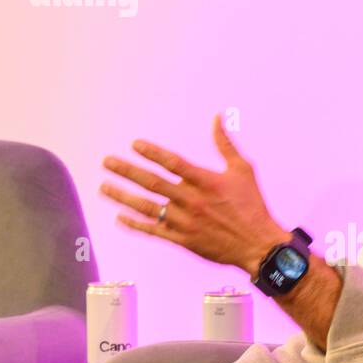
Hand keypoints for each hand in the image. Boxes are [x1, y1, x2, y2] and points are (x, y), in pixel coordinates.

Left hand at [100, 114, 291, 275]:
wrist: (257, 245)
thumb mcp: (242, 170)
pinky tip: (119, 216)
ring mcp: (185, 221)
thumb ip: (225, 143)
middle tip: (107, 161)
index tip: (134, 144)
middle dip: (127, 171)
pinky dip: (135, 224)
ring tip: (104, 186)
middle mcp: (192, 200)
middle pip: (153, 183)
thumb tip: (217, 117)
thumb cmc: (251, 204)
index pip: (173, 163)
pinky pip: (154, 230)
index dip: (152, 153)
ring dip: (123, 196)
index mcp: (206, 181)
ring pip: (148, 207)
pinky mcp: (183, 239)